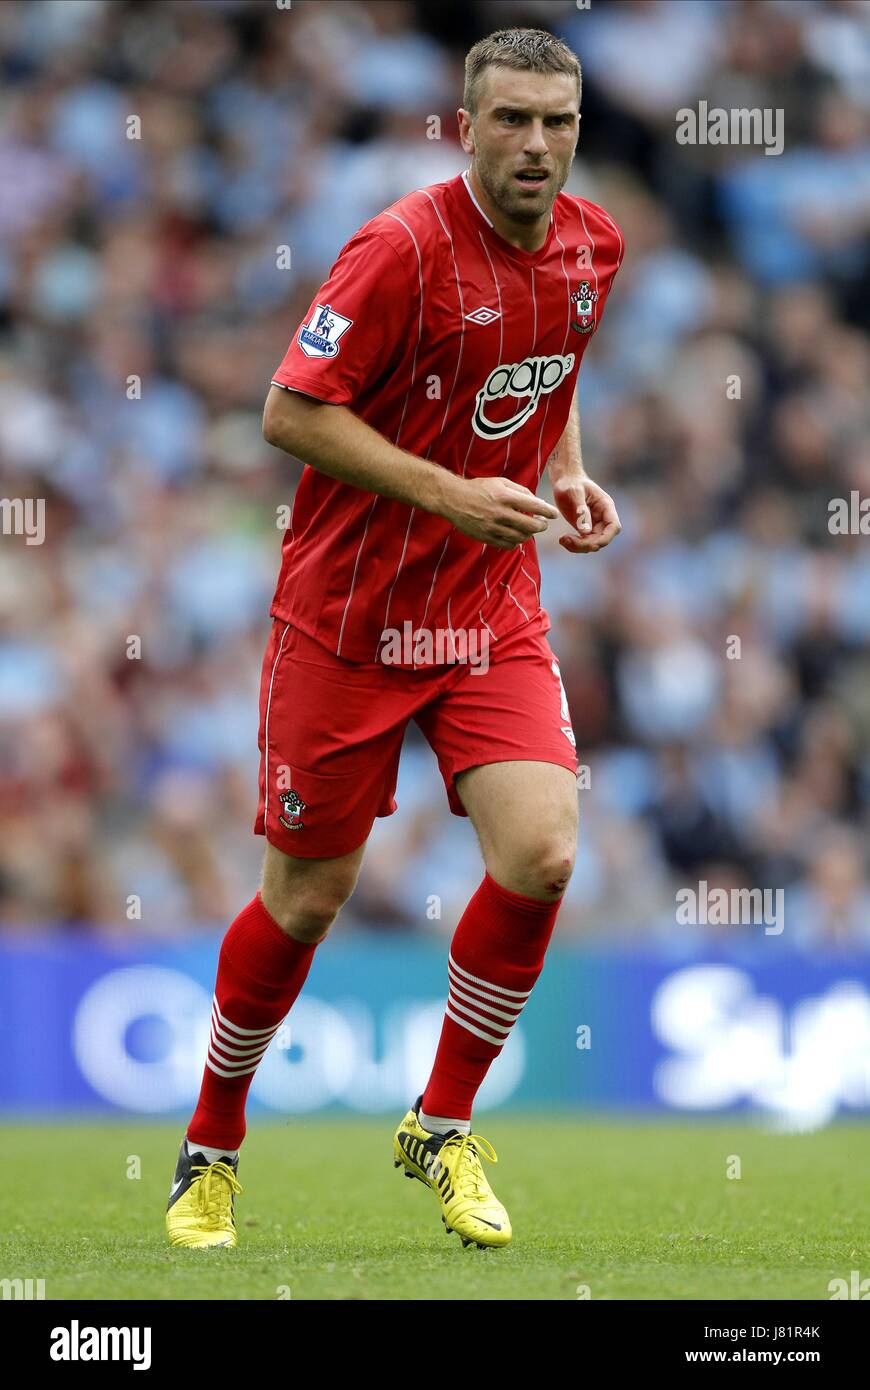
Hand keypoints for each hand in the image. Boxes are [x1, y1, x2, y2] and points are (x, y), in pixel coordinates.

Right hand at [442, 476, 559, 549]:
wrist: (454, 500)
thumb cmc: (478, 488)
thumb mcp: (500, 482)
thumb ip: (520, 490)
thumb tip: (537, 501)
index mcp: (505, 496)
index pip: (534, 506)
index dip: (548, 511)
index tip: (554, 514)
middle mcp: (500, 513)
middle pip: (530, 525)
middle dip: (542, 525)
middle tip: (543, 523)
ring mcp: (493, 527)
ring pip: (521, 537)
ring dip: (530, 534)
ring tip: (530, 529)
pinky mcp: (487, 537)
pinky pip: (508, 544)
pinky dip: (517, 541)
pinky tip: (517, 535)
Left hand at [553, 476, 620, 552]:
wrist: (564, 480)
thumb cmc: (570, 482)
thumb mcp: (574, 493)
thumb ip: (581, 511)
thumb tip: (586, 532)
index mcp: (606, 506)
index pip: (614, 527)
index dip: (605, 538)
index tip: (588, 542)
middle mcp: (603, 517)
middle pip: (602, 539)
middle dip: (586, 544)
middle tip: (565, 540)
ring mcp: (595, 524)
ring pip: (593, 543)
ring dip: (579, 546)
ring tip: (562, 539)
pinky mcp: (585, 528)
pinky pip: (584, 542)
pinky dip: (574, 544)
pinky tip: (563, 539)